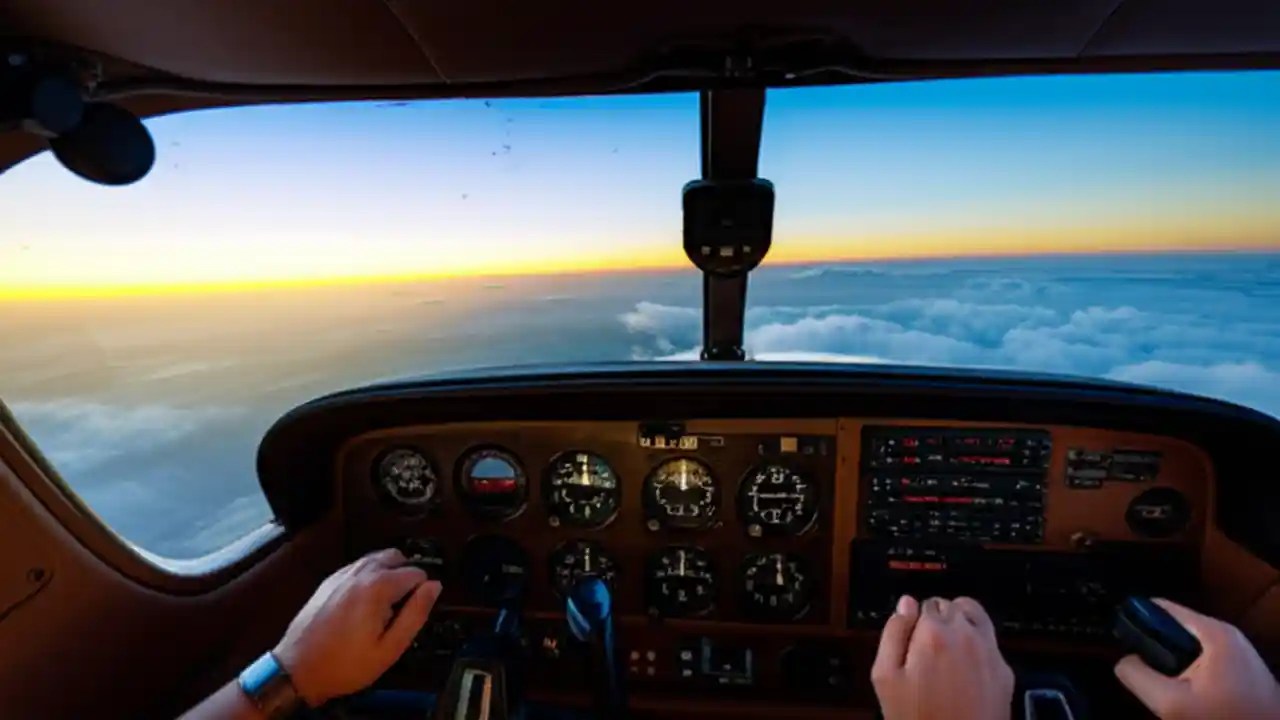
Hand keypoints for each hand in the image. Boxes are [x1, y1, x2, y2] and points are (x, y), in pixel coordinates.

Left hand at [273, 548, 441, 706]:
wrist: (298, 669)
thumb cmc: (346, 664)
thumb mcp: (390, 648)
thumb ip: (416, 614)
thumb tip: (434, 587)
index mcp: (378, 586)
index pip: (417, 573)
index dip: (422, 592)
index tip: (413, 613)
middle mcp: (360, 572)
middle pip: (396, 557)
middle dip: (405, 577)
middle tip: (401, 608)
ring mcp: (341, 574)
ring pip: (376, 559)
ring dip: (387, 574)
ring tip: (384, 607)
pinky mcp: (329, 581)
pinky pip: (358, 568)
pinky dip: (368, 577)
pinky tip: (363, 605)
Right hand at [872, 595, 1014, 719]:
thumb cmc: (916, 717)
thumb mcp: (885, 677)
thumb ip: (893, 633)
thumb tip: (906, 603)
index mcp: (934, 632)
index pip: (925, 603)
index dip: (915, 621)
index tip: (911, 642)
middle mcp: (967, 634)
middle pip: (951, 605)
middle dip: (937, 619)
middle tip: (925, 650)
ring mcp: (990, 651)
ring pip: (975, 615)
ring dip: (961, 622)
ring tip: (947, 650)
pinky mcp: (1005, 671)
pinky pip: (989, 641)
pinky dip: (977, 644)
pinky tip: (965, 669)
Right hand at [1114, 598, 1279, 718]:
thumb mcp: (1171, 704)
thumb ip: (1137, 676)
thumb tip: (1124, 661)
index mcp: (1213, 631)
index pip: (1160, 607)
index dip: (1135, 621)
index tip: (1118, 642)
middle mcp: (1227, 634)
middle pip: (1173, 629)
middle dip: (1154, 649)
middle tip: (1144, 675)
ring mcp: (1238, 653)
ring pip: (1187, 648)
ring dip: (1171, 666)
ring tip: (1165, 690)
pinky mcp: (1242, 671)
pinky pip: (1203, 663)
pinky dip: (1189, 675)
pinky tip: (1188, 699)